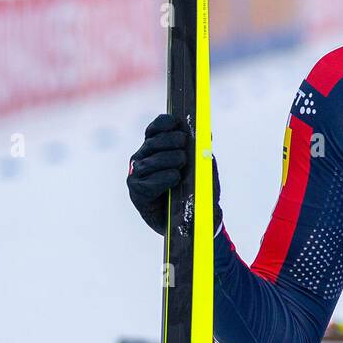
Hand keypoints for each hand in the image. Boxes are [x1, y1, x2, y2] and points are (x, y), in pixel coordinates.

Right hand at [127, 114, 220, 235]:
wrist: (194, 219)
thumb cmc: (197, 189)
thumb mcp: (202, 167)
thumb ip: (201, 151)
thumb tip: (206, 135)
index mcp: (156, 147)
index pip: (155, 128)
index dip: (164, 123)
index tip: (177, 124)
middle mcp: (143, 158)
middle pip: (153, 142)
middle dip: (171, 142)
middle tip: (184, 149)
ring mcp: (137, 174)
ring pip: (150, 161)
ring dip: (169, 161)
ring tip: (181, 168)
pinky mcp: (136, 192)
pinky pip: (148, 182)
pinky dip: (164, 180)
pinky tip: (174, 180)